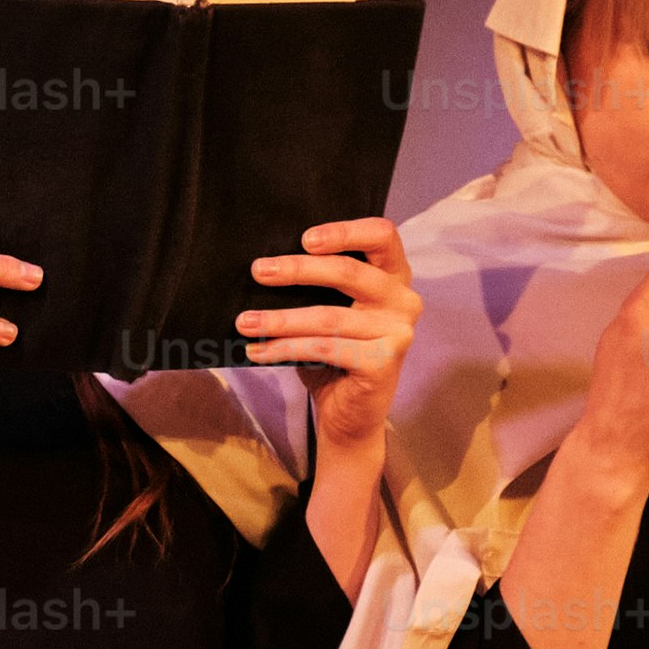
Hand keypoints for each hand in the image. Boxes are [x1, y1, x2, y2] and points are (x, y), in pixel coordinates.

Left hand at [240, 216, 420, 466]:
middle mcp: (404, 300)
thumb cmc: (334, 355)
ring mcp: (398, 332)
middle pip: (349, 272)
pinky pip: (324, 347)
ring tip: (244, 321)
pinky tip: (257, 350)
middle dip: (298, 270)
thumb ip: (317, 285)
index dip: (344, 231)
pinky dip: (284, 348)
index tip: (304, 238)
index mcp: (394, 277)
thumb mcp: (329, 310)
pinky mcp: (384, 362)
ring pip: (328, 316)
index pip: (382, 235)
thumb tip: (266, 262)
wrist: (350, 416)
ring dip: (279, 319)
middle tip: (259, 271)